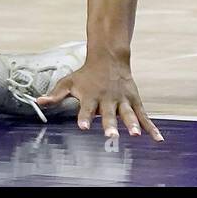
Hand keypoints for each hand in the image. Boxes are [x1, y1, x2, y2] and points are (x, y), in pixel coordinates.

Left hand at [37, 53, 162, 140]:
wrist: (109, 57)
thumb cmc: (86, 74)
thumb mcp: (68, 82)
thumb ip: (55, 95)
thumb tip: (38, 102)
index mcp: (91, 97)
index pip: (85, 110)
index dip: (84, 118)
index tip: (82, 126)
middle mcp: (107, 100)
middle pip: (108, 114)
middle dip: (110, 124)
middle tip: (111, 135)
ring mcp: (122, 100)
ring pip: (128, 114)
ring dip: (132, 124)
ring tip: (135, 134)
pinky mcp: (134, 101)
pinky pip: (144, 116)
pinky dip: (151, 128)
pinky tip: (157, 139)